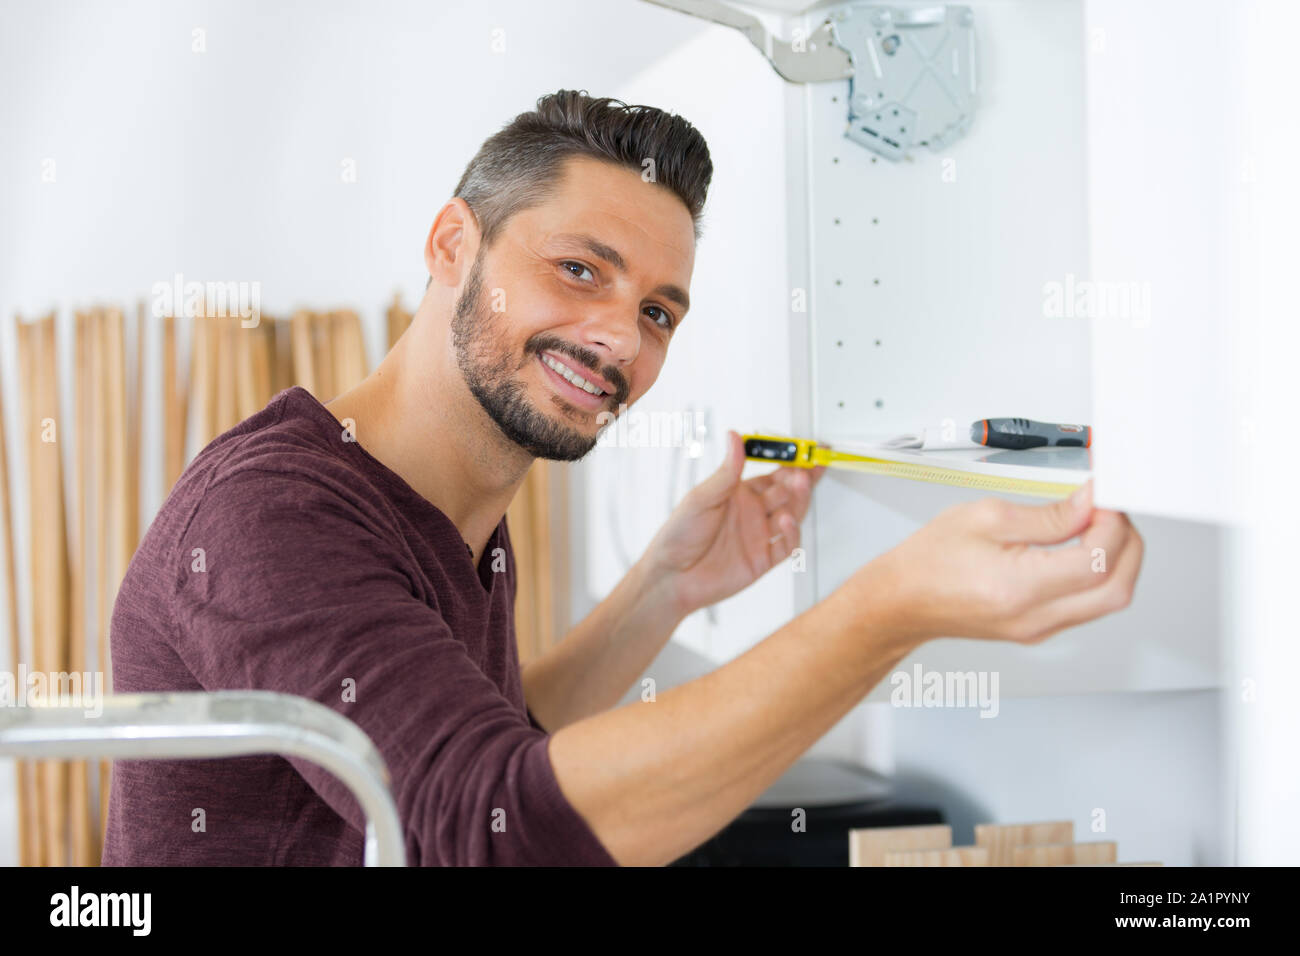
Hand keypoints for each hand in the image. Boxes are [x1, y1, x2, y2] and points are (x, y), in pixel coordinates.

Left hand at [641, 430, 825, 615]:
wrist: (672, 577)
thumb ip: (726, 471)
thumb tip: (734, 437)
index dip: (791, 461)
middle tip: (810, 466)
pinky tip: (786, 519)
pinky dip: (791, 533)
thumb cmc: (679, 535)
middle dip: (801, 478)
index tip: (806, 449)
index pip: (774, 473)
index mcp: (739, 493)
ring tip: (800, 484)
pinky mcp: (763, 560)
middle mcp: (753, 513)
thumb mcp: (702, 497)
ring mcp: (760, 536)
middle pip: (787, 492)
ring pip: (792, 515)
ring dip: (799, 500)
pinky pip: (787, 546)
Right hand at [863, 480, 1143, 645]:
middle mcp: (1035, 617)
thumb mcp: (985, 517)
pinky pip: (1088, 606)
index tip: (1103, 499)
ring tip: (1094, 527)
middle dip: (1128, 544)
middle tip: (1110, 513)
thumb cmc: (929, 561)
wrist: (901, 601)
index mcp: (1019, 587)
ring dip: (1116, 560)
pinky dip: (1097, 575)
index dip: (1112, 524)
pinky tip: (1079, 549)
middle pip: (1117, 589)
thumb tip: (1088, 505)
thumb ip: (1046, 514)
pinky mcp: (1040, 630)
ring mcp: (1040, 629)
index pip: (1097, 560)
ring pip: (1108, 600)